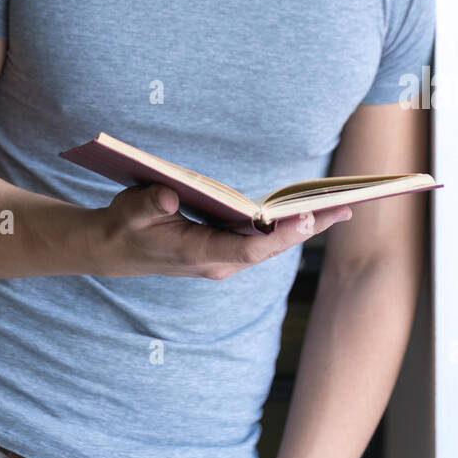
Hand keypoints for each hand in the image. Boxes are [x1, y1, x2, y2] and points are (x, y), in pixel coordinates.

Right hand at [86, 184, 351, 279]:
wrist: (112, 250)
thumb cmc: (122, 228)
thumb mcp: (128, 213)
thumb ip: (148, 205)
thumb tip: (168, 196)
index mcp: (197, 255)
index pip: (247, 249)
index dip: (279, 235)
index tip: (307, 217)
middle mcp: (216, 262)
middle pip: (270, 248)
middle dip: (308, 228)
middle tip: (346, 208)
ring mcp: (221, 258)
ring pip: (270, 245)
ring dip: (303, 227)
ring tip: (339, 207)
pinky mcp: (222, 250)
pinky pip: (261, 240)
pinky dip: (285, 226)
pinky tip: (306, 210)